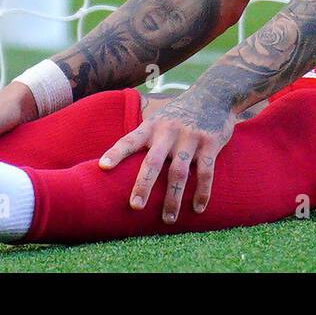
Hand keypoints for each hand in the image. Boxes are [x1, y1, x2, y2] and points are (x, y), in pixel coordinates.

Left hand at [99, 92, 235, 222]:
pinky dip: (202, 192)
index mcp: (151, 126)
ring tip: (168, 219)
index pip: (129, 140)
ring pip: (178, 172)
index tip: (102, 167)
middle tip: (135, 206)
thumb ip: (145, 139)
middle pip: (153, 161)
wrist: (213, 95)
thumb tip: (119, 167)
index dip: (116, 153)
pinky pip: (205, 172)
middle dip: (143, 185)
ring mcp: (190, 137)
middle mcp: (168, 131)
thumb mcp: (159, 119)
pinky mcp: (210, 142)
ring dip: (173, 198)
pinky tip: (197, 208)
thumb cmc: (179, 114)